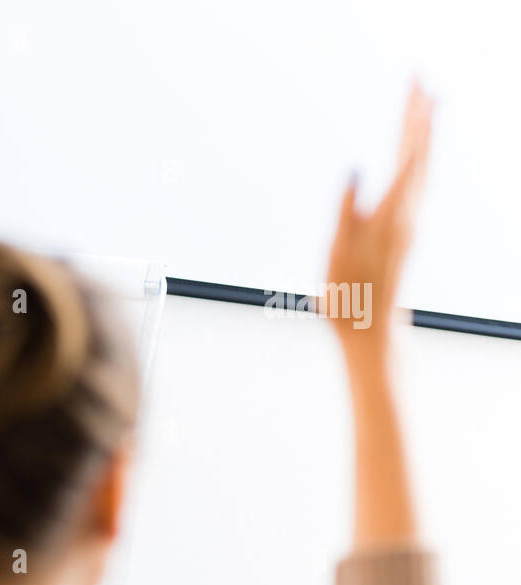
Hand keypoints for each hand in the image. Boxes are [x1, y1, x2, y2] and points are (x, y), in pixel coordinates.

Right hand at [322, 82, 432, 366]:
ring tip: (420, 105)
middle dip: (419, 116)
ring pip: (420, 167)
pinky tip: (413, 152)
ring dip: (420, 134)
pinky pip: (415, 183)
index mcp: (393, 214)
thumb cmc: (348, 294)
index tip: (418, 88)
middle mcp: (408, 214)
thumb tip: (354, 170)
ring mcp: (409, 222)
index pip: (409, 155)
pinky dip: (416, 158)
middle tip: (420, 81)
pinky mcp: (403, 230)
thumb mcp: (338, 252)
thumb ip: (346, 209)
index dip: (414, 119)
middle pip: (418, 154)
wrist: (369, 329)